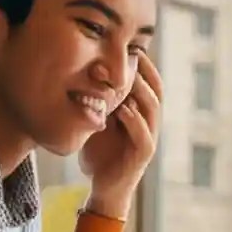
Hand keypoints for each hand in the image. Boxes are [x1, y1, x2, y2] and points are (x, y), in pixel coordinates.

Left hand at [80, 54, 162, 217]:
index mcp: (141, 111)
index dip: (143, 62)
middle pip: (155, 89)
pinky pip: (143, 133)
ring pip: (152, 108)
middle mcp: (150, 122)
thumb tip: (76, 71)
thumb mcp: (97, 119)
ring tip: (125, 77)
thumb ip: (96, 99)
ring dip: (139, 91)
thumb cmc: (99, 152)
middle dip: (144, 70)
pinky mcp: (143, 155)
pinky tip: (121, 109)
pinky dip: (133, 120)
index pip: (149, 80)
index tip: (127, 44)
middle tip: (128, 53)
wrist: (103, 187)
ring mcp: (149, 137)